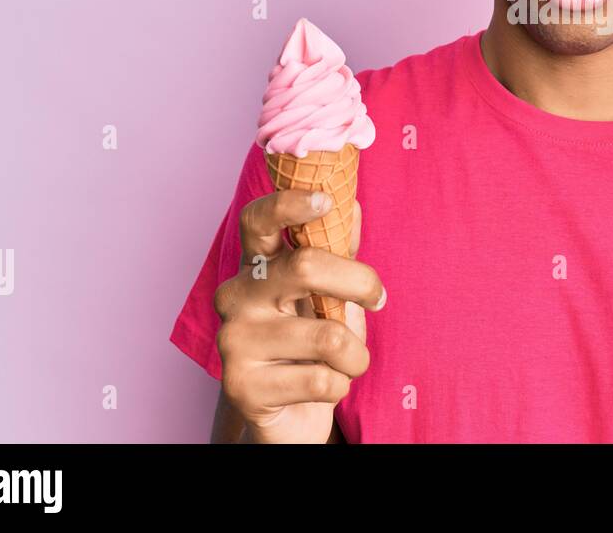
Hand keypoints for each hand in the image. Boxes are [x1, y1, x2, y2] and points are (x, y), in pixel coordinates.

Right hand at [213, 188, 385, 443]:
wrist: (289, 414)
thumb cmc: (313, 346)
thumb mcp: (330, 294)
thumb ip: (337, 250)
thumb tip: (349, 203)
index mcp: (257, 267)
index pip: (256, 221)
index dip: (288, 204)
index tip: (326, 200)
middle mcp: (236, 296)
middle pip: (305, 267)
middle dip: (359, 282)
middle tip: (379, 298)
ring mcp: (233, 341)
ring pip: (327, 336)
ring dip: (357, 354)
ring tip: (348, 362)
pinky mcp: (241, 387)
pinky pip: (321, 380)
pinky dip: (341, 386)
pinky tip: (326, 387)